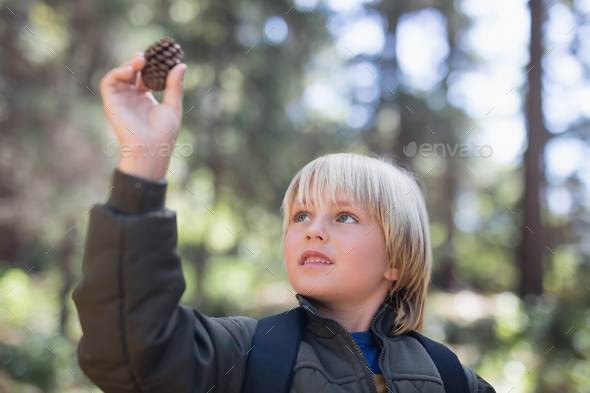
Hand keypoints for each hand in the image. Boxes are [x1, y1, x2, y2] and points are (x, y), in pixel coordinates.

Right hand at [100, 52, 186, 179]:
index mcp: (147, 100)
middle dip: (138, 62)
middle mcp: (132, 99)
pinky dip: (117, 73)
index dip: (151, 66)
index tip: (159, 56)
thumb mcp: (173, 106)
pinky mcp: (111, 103)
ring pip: (120, 75)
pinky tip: (129, 71)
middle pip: (132, 74)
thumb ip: (175, 85)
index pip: (146, 77)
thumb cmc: (164, 132)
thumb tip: (181, 65)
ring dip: (127, 65)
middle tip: (147, 56)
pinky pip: (109, 83)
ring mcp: (121, 100)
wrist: (151, 148)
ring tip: (139, 61)